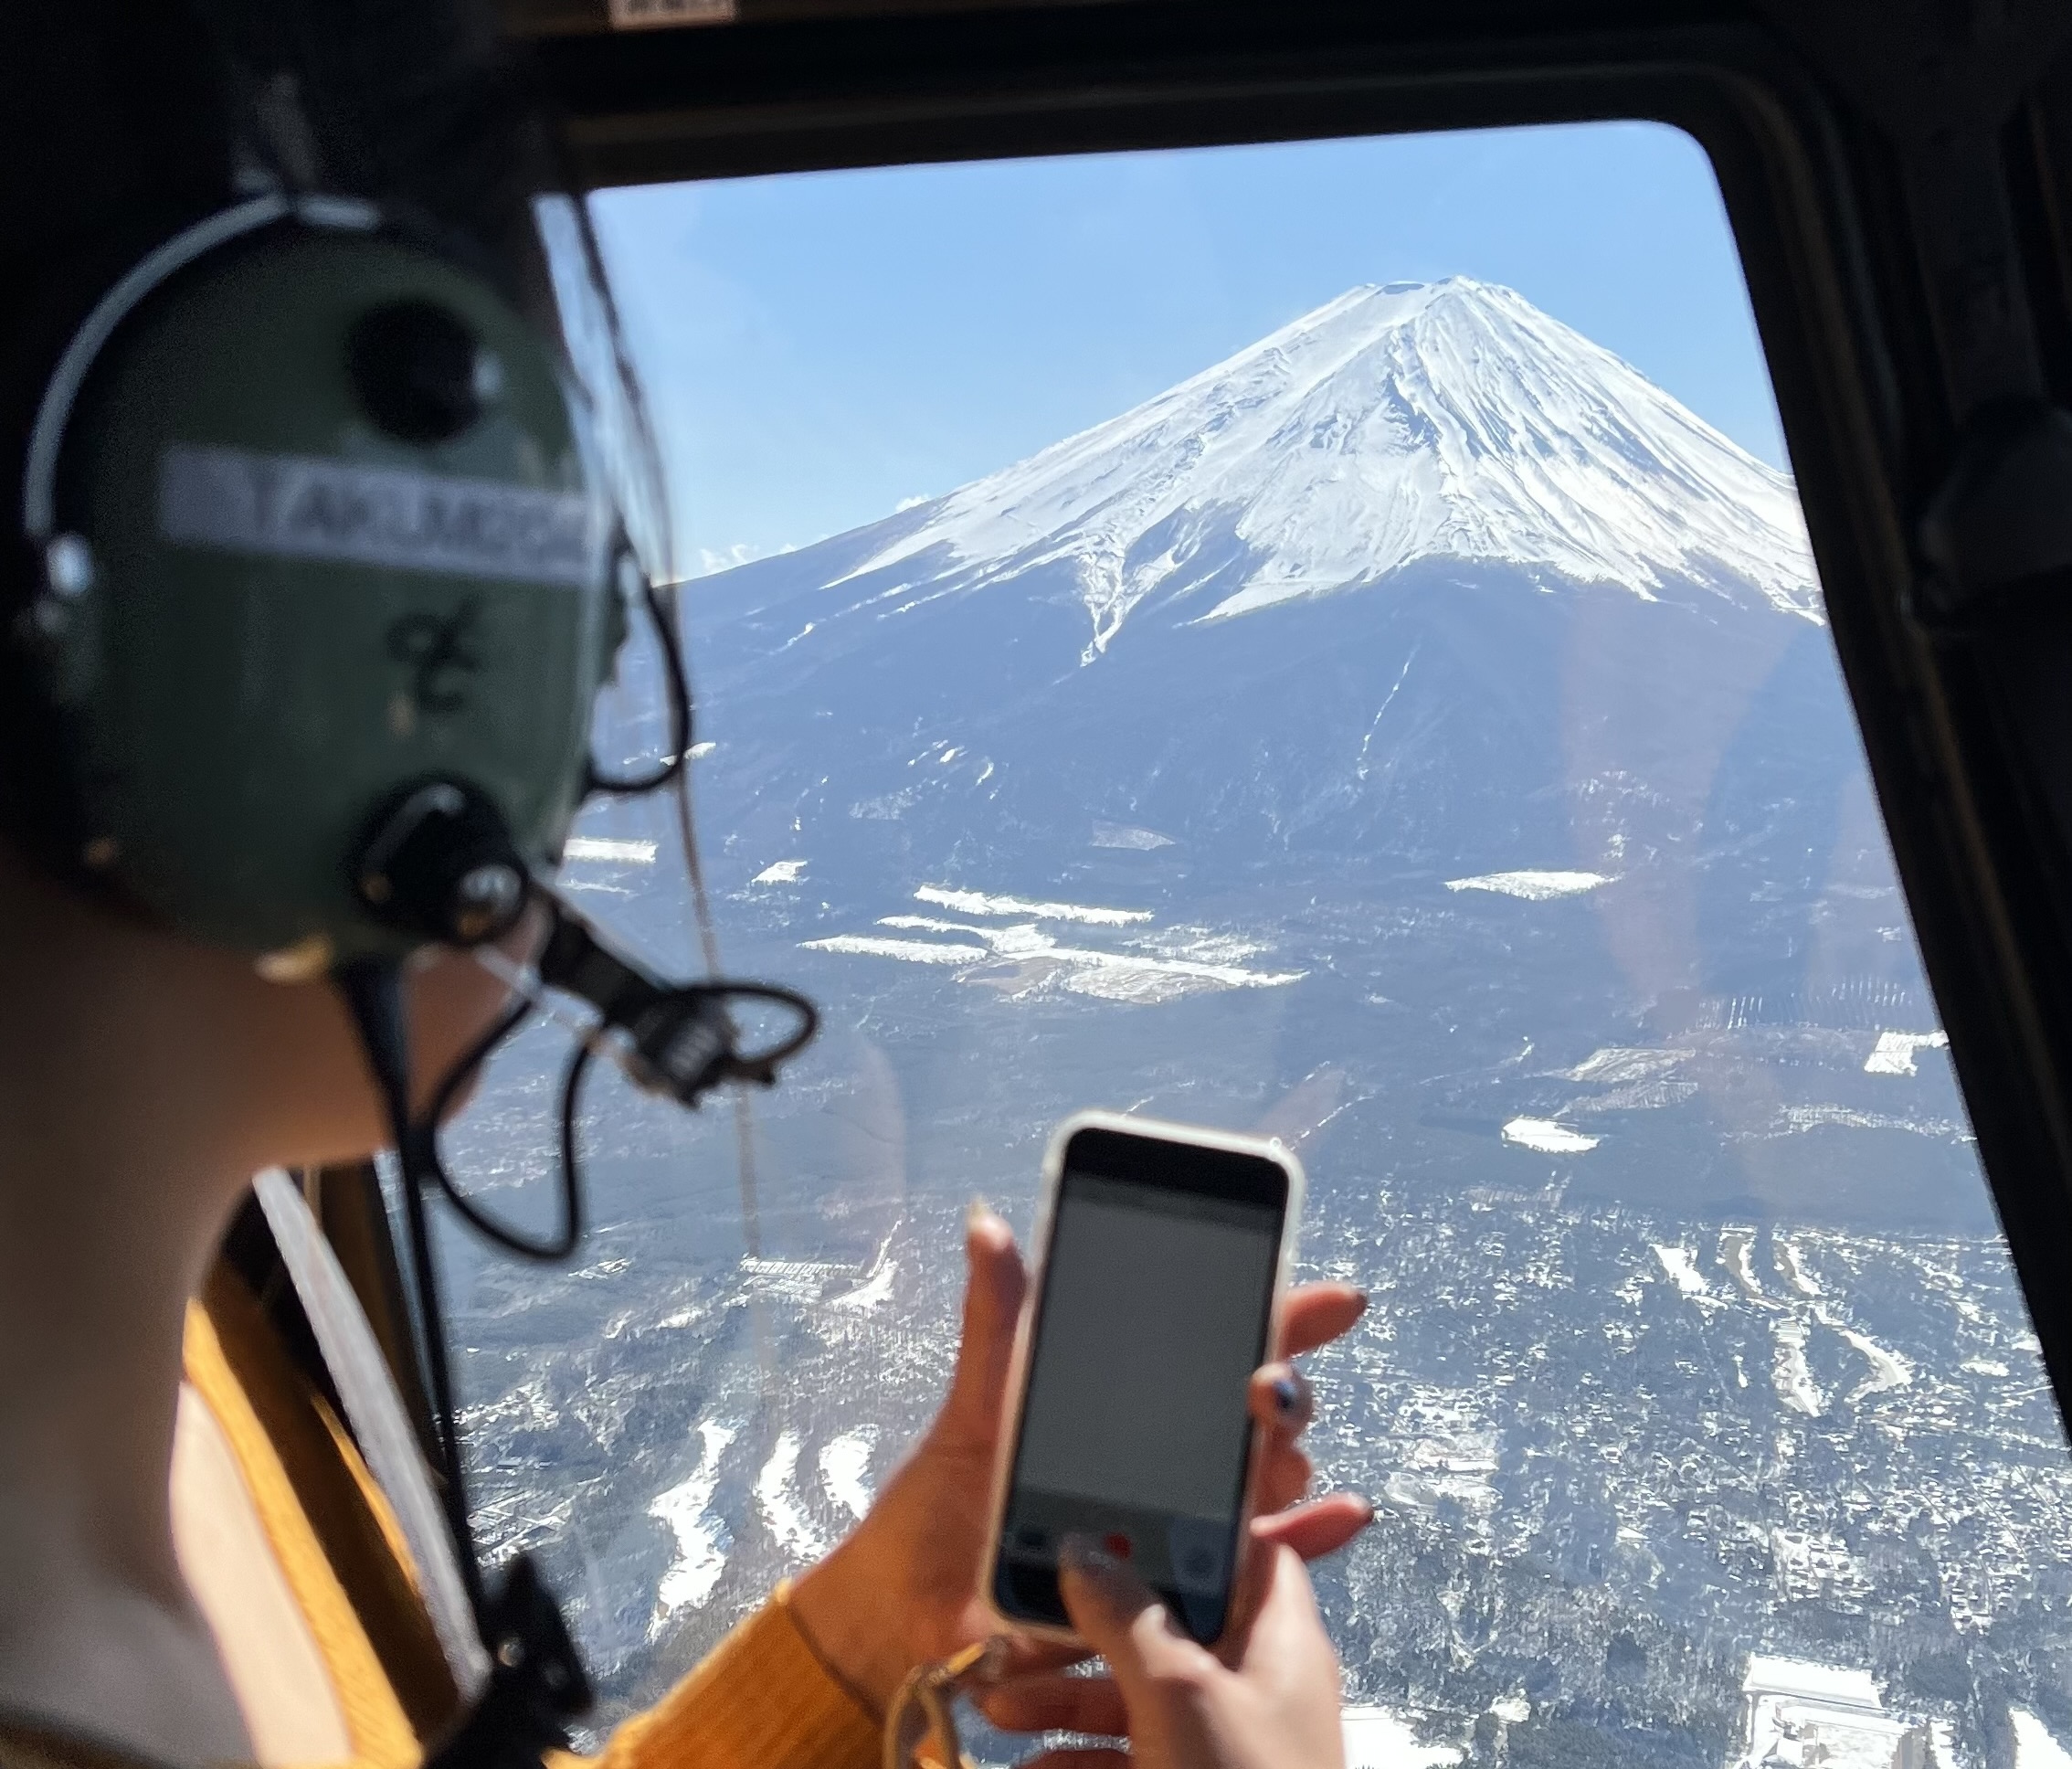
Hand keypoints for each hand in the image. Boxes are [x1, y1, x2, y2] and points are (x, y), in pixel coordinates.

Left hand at [787, 1203, 1370, 1714]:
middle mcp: (1163, 1456)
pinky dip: (1309, 1537)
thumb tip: (988, 1223)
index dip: (1281, 1314)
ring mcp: (1172, 1521)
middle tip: (1269, 1379)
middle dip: (1282, 1387)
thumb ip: (995, 1319)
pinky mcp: (1169, 1590)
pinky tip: (1346, 1512)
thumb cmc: (939, 1505)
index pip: (1218, 1345)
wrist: (905, 1608)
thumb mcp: (976, 1405)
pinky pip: (1255, 1566)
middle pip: (1253, 1410)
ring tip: (1276, 1443)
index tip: (1329, 1297)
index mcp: (1126, 1402)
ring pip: (1260, 1478)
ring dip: (1286, 1455)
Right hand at [1012, 1538, 1344, 1768]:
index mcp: (1276, 1641)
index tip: (1107, 1517)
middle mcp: (1252, 1687)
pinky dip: (1072, 1763)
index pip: (1243, 1552)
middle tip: (1015, 1629)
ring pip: (1131, 1700)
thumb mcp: (1178, 1691)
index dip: (1183, 1527)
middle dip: (1083, 1628)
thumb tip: (1080, 1547)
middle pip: (1162, 1627)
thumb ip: (1125, 1613)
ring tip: (995, 1708)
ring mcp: (1217, 1748)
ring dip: (1060, 1701)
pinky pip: (1123, 1762)